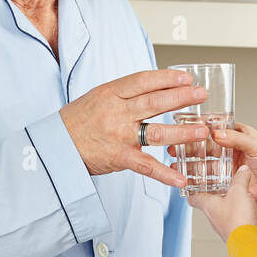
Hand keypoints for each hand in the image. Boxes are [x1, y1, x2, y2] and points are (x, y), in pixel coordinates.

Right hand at [60, 69, 210, 189]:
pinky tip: (180, 179)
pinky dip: (165, 174)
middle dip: (181, 97)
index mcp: (111, 93)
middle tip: (202, 94)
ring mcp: (118, 135)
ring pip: (157, 132)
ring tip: (202, 131)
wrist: (54, 146)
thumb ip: (124, 94)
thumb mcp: (98, 98)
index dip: (166, 78)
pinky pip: (146, 166)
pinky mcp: (118, 158)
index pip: (143, 81)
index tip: (186, 77)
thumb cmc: (78, 122)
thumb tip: (155, 88)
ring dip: (182, 132)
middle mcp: (116, 112)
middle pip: (154, 102)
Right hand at [181, 122, 256, 222]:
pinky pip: (211, 178)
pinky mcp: (228, 182)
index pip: (220, 128)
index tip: (190, 126)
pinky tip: (189, 177)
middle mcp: (235, 151)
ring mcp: (230, 167)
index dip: (206, 127)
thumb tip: (218, 134)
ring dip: (193, 162)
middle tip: (178, 145)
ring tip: (178, 162)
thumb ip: (237, 140)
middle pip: (210, 146)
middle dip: (194, 146)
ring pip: (208, 162)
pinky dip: (200, 178)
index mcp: (243, 137)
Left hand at [184, 165, 256, 241]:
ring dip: (235, 206)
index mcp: (208, 206)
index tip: (192, 185)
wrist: (250, 242)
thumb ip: (241, 178)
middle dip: (218, 195)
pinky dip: (248, 217)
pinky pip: (241, 222)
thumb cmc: (238, 219)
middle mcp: (214, 218)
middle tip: (222, 186)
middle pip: (211, 205)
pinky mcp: (237, 234)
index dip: (192, 190)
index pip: (193, 198)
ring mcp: (225, 227)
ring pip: (228, 214)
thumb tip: (242, 170)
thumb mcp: (239, 191)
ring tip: (245, 199)